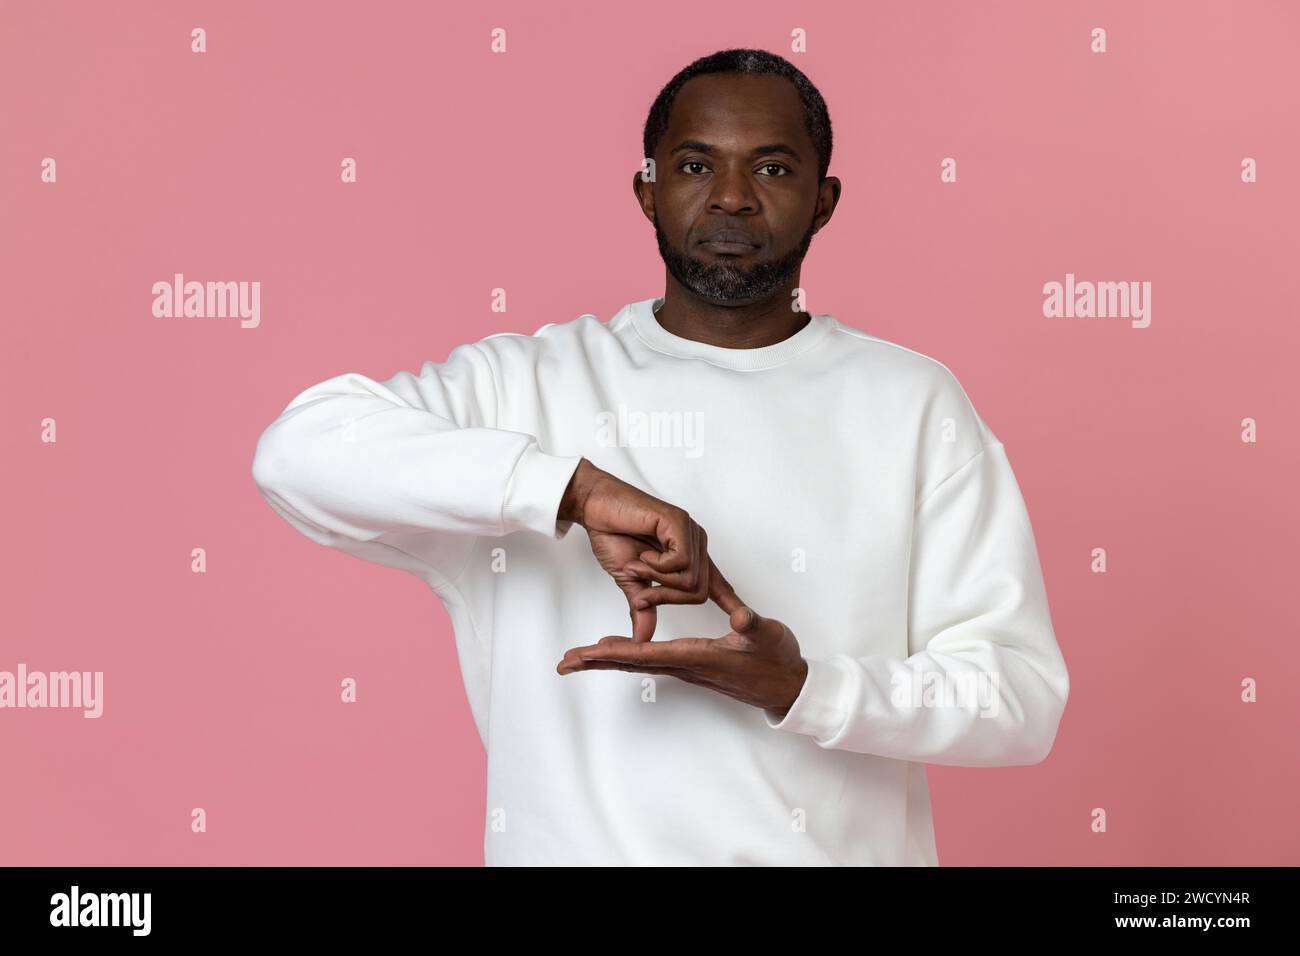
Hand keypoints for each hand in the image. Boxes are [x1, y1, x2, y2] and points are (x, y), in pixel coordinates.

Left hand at [556, 605, 808, 714]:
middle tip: (564, 662)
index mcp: (698, 656)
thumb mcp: (768, 635)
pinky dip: (627, 654)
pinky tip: (616, 650)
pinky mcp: (691, 665)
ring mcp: (687, 667)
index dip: (615, 651)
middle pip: (632, 662)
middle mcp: (686, 665)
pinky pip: (649, 660)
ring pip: (637, 662)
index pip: (648, 653)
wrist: (789, 686)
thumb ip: (753, 625)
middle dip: (596, 661)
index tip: (586, 652)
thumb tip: (740, 616)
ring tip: (578, 656)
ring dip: (606, 659)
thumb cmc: (778, 659)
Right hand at [559, 459, 742, 641]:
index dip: (731, 602)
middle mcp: (694, 544)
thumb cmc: (614, 536)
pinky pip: (681, 561)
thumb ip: (644, 606)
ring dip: (657, 579)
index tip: (745, 618)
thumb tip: (643, 639)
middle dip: (666, 596)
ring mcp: (690, 532)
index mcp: (688, 557)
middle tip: (641, 585)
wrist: (595, 508)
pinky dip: (657, 565)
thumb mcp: (630, 581)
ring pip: (691, 580)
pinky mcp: (680, 522)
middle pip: (699, 592)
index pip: (716, 584)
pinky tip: (644, 554)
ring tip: (638, 565)